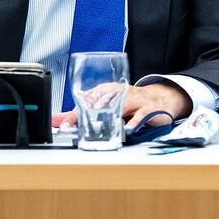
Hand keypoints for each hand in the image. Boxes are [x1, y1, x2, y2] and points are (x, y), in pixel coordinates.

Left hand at [51, 82, 188, 130]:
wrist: (161, 99)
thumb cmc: (130, 102)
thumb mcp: (106, 105)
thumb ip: (81, 114)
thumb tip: (57, 122)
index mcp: (107, 90)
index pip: (87, 99)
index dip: (75, 113)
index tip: (65, 126)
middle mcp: (121, 92)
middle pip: (103, 101)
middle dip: (91, 113)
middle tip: (82, 125)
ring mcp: (136, 100)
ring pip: (123, 104)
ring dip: (113, 113)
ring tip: (104, 122)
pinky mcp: (150, 109)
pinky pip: (142, 114)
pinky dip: (135, 121)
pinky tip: (129, 128)